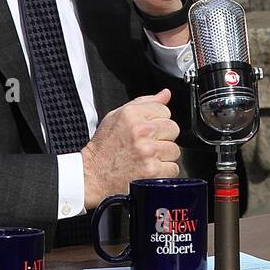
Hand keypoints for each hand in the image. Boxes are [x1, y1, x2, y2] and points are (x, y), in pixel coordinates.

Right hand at [82, 88, 181, 208]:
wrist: (94, 175)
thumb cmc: (104, 148)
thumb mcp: (116, 116)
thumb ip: (143, 103)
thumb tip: (165, 94)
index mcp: (131, 115)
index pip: (164, 109)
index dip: (157, 120)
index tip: (147, 129)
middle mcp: (141, 132)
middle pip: (173, 128)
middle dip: (163, 137)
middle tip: (147, 144)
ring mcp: (148, 152)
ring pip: (174, 150)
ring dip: (164, 155)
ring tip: (146, 157)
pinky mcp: (153, 171)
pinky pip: (173, 168)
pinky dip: (163, 171)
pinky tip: (149, 168)